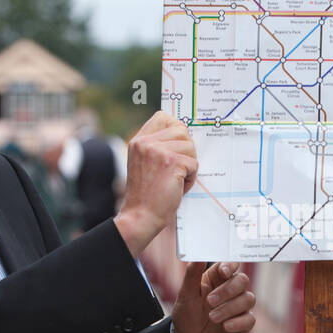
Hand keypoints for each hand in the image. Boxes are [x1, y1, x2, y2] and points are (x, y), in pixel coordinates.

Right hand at [113, 111, 197, 257]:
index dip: (176, 129)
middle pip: (182, 131)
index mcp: (138, 140)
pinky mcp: (172, 162)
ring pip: (190, 148)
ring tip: (175, 180)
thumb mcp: (143, 163)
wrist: (140, 215)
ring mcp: (158, 151)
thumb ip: (156, 146)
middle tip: (176, 170)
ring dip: (188, 166)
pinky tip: (177, 187)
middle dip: (185, 151)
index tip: (177, 146)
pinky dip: (190, 179)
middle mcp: (146, 142)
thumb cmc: (146, 194)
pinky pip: (194, 164)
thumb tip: (183, 133)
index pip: (163, 117)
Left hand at [172, 262, 255, 332]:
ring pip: (248, 299)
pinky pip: (250, 319)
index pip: (231, 264)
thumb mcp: (186, 294)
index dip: (231, 266)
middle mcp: (231, 289)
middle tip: (209, 301)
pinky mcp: (244, 323)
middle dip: (227, 291)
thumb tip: (198, 256)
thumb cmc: (187, 314)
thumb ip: (193, 274)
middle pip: (242, 281)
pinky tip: (225, 327)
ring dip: (229, 308)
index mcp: (217, 278)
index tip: (223, 272)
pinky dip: (237, 323)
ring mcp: (239, 306)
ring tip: (212, 318)